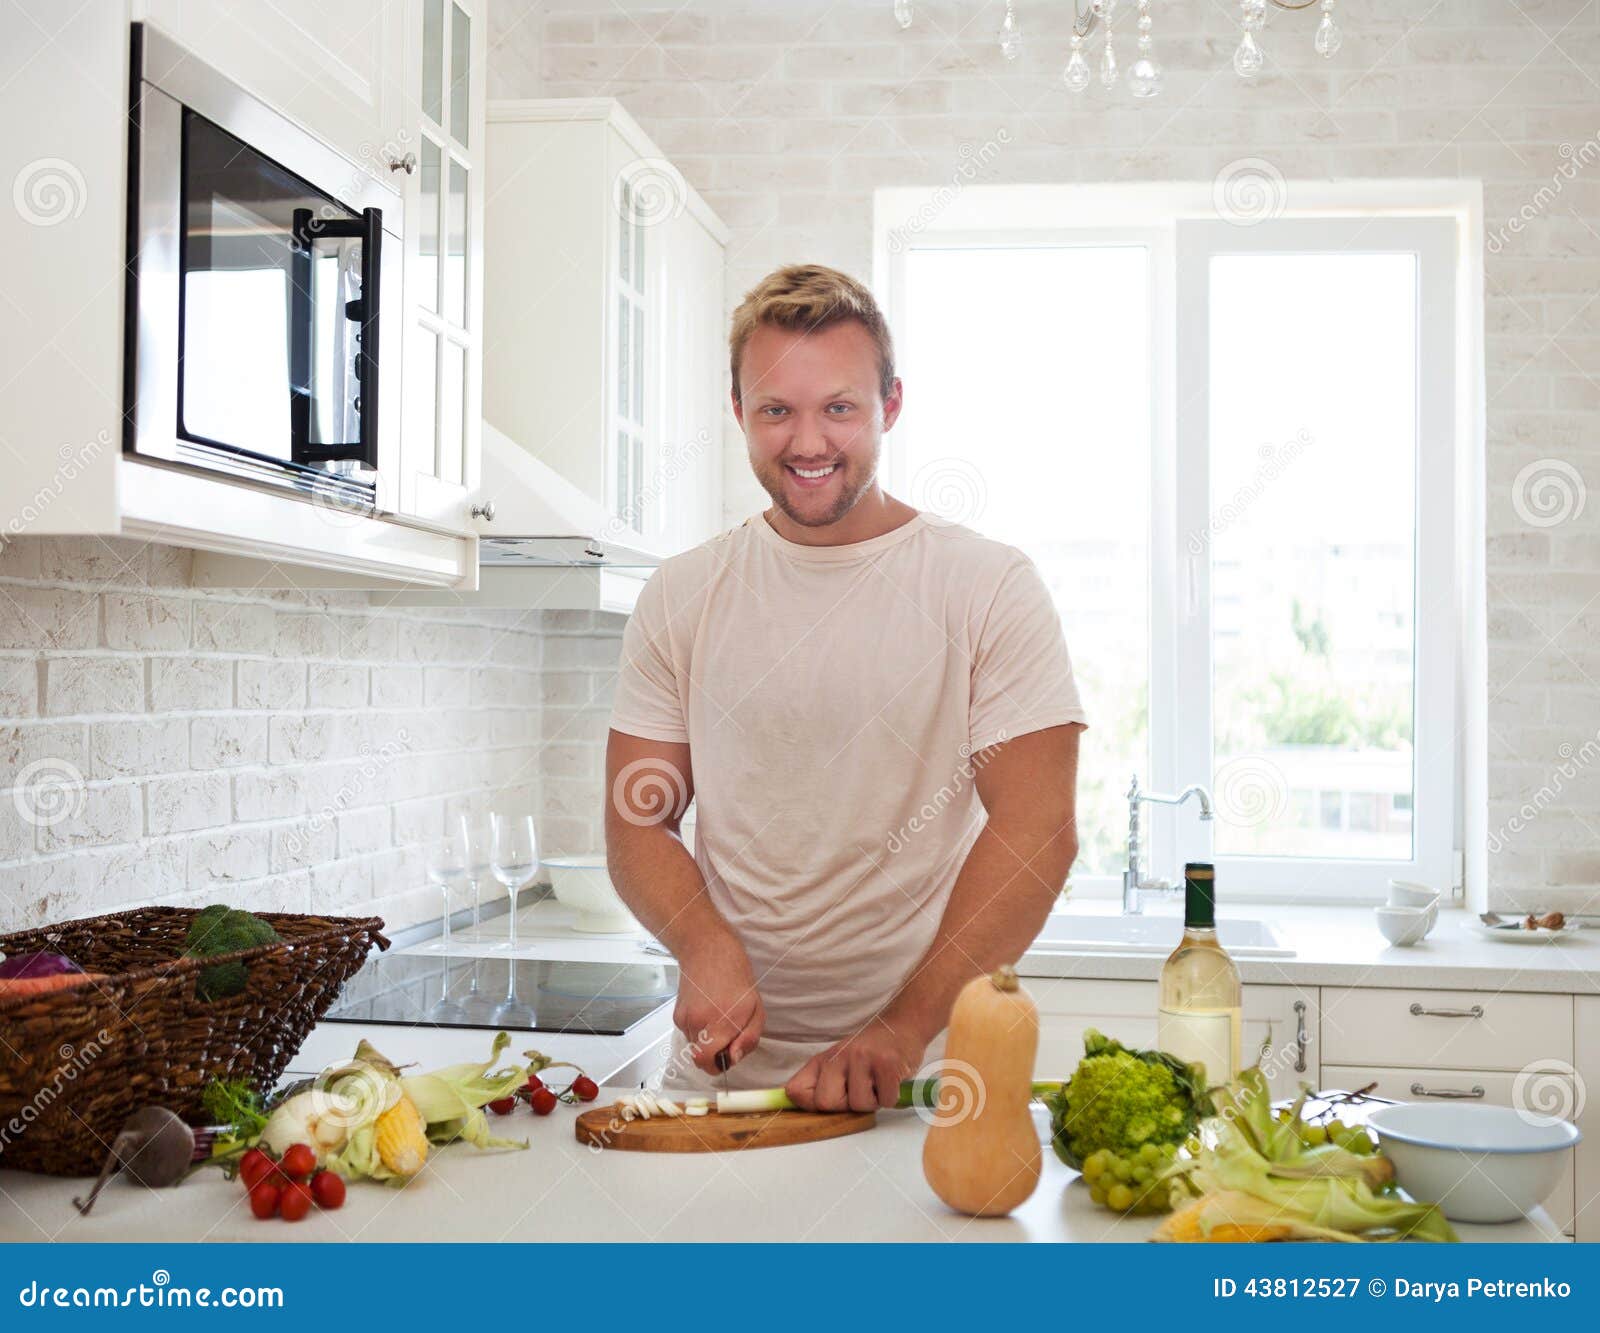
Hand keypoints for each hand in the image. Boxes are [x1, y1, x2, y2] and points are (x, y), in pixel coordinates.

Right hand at [672, 928, 763, 1075]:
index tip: (729, 1053)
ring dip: (706, 1040)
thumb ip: (748, 1039)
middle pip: (700, 1058)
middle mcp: (698, 1023)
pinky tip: (706, 1010)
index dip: (719, 1065)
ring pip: (693, 1046)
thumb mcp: (756, 1009)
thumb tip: (733, 1059)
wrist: (708, 951)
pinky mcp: (676, 1015)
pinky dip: (697, 1029)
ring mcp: (684, 1019)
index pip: (707, 1062)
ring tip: (717, 1017)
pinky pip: (688, 1033)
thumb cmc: (737, 978)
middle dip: (714, 1054)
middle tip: (727, 1034)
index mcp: (721, 1022)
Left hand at [785, 1017, 926, 1112]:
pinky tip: (892, 1079)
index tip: (831, 1101)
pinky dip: (892, 1097)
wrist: (902, 1025)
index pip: (796, 1091)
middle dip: (847, 1106)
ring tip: (878, 1082)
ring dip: (874, 1101)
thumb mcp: (839, 1063)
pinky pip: (886, 1101)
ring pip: (859, 1105)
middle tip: (861, 1091)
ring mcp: (862, 1058)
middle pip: (826, 1103)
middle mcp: (838, 1056)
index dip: (812, 1105)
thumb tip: (796, 1103)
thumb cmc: (870, 1051)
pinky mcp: (886, 1063)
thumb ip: (821, 1083)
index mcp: (823, 1060)